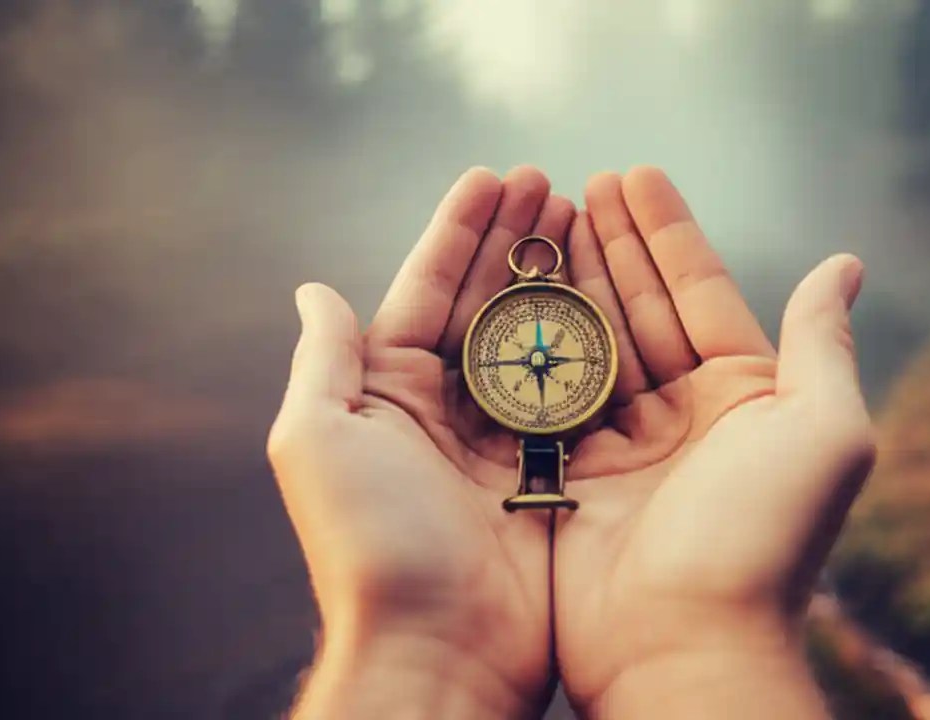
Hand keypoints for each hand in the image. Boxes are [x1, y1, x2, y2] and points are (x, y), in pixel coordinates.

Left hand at [267, 166, 575, 718]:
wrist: (440, 653)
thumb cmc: (370, 546)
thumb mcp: (319, 440)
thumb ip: (323, 361)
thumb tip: (313, 289)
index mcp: (385, 395)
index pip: (423, 291)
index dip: (458, 232)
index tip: (494, 178)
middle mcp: (443, 412)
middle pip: (483, 305)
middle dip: (515, 241)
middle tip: (553, 183)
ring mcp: (500, 441)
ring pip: (533, 339)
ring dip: (557, 279)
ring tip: (587, 219)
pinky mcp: (551, 472)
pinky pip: (574, 393)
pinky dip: (592, 343)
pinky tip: (616, 295)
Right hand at [554, 167, 876, 717]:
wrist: (687, 647)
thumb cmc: (765, 538)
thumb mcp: (823, 432)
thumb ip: (822, 345)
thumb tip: (845, 264)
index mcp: (746, 399)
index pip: (701, 294)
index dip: (668, 232)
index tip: (632, 174)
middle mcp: (686, 418)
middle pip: (641, 310)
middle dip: (611, 245)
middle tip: (577, 183)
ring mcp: (625, 448)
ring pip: (591, 344)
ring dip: (569, 281)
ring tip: (540, 218)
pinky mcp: (571, 479)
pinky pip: (548, 396)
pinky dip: (531, 344)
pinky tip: (509, 293)